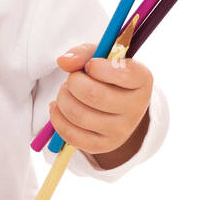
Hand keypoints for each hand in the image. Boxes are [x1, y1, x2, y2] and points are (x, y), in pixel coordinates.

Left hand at [49, 42, 152, 158]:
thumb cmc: (106, 75)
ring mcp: (122, 130)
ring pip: (80, 116)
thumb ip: (83, 53)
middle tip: (72, 79)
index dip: (97, 66)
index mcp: (142, 80)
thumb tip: (64, 61)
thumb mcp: (99, 58)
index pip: (123, 73)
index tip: (90, 65)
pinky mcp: (104, 145)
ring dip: (63, 99)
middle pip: (94, 95)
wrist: (114, 105)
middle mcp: (137, 108)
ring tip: (65, 92)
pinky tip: (57, 107)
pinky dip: (57, 119)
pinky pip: (73, 136)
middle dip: (73, 82)